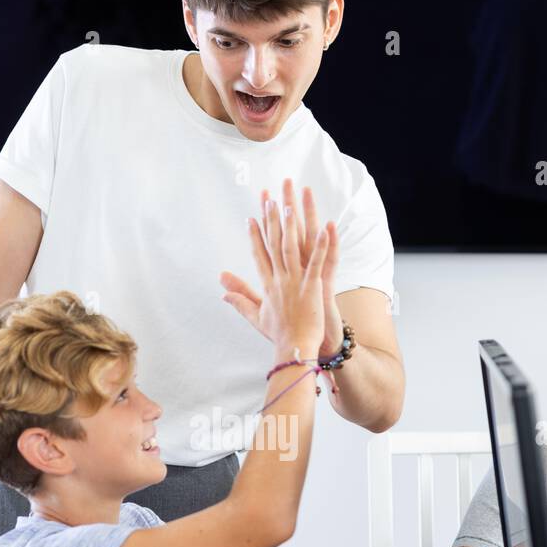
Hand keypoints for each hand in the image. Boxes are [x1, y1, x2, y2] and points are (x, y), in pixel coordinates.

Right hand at [221, 179, 336, 356]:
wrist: (293, 350)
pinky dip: (321, 245)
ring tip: (288, 203)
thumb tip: (222, 290)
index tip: (251, 216)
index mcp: (267, 285)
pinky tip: (324, 227)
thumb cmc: (278, 335)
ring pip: (291, 247)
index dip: (254, 234)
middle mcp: (278, 280)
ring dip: (290, 224)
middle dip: (270, 219)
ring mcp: (295, 282)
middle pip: (272, 244)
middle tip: (268, 197)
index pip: (258, 254)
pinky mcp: (312, 288)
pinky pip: (316, 262)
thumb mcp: (255, 315)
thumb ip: (240, 299)